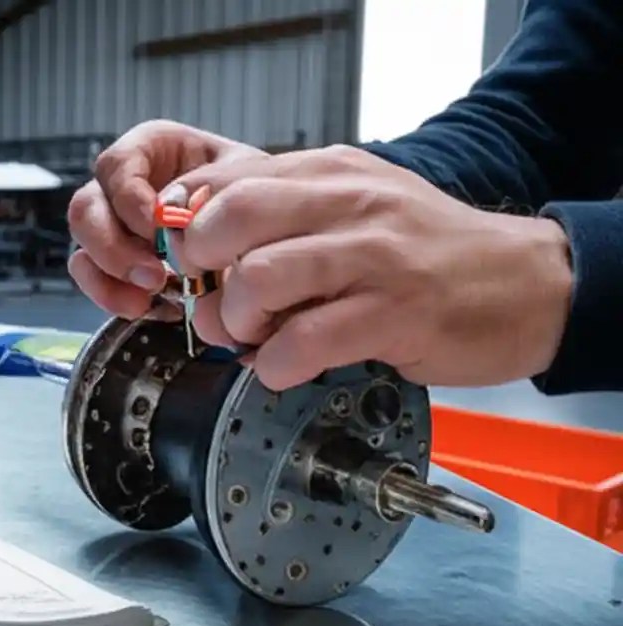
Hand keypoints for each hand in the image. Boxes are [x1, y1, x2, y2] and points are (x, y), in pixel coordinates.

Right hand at [66, 120, 267, 318]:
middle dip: (114, 248)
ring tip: (148, 297)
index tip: (159, 231)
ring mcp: (114, 225)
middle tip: (154, 276)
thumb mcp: (245, 177)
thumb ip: (210, 191)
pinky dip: (111, 295)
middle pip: (86, 208)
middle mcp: (122, 184)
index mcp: (150, 149)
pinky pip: (92, 278)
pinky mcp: (114, 262)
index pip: (116, 166)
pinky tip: (143, 306)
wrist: (264, 232)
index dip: (130, 200)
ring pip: (82, 246)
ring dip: (110, 276)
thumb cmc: (253, 194)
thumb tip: (176, 220)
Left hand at [165, 144, 573, 389]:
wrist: (527, 282)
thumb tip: (198, 236)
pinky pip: (302, 343)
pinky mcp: (395, 314)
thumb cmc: (427, 250)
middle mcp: (348, 203)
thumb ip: (285, 212)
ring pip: (257, 280)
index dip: (184, 226)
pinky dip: (274, 365)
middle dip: (200, 267)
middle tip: (213, 297)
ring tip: (252, 337)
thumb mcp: (355, 204)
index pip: (222, 179)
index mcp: (329, 172)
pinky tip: (284, 367)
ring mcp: (373, 257)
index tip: (187, 262)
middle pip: (230, 217)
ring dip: (236, 322)